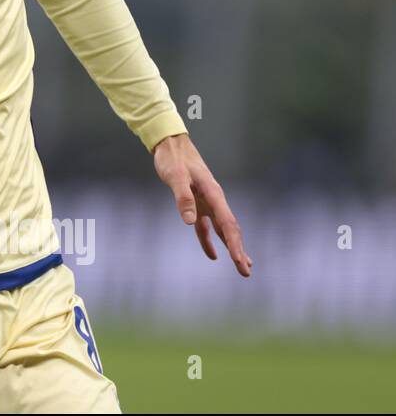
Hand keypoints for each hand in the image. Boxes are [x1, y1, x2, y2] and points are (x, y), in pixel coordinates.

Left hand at [153, 133, 251, 277]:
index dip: (234, 244)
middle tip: (246, 272)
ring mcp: (206, 202)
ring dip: (231, 247)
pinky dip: (208, 241)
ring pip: (222, 229)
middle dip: (238, 250)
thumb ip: (183, 198)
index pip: (227, 223)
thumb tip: (190, 222)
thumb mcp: (175, 176)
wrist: (170, 144)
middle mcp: (214, 199)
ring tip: (242, 266)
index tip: (239, 261)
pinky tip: (213, 255)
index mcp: (213, 194)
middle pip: (230, 229)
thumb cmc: (173, 158)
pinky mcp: (196, 203)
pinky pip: (205, 226)